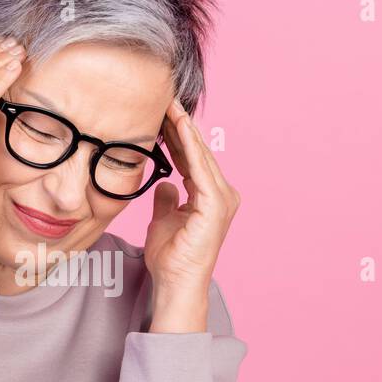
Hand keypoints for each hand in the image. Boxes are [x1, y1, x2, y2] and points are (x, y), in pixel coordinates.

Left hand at [144, 97, 240, 331]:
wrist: (176, 283)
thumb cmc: (171, 258)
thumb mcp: (164, 220)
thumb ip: (167, 199)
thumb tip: (165, 183)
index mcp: (209, 196)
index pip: (191, 159)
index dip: (175, 136)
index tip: (159, 113)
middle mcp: (221, 194)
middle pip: (197, 153)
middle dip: (179, 126)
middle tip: (163, 98)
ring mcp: (222, 199)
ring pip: (199, 155)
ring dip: (183, 128)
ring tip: (168, 104)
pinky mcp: (216, 205)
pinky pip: (200, 168)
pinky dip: (190, 145)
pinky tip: (178, 125)